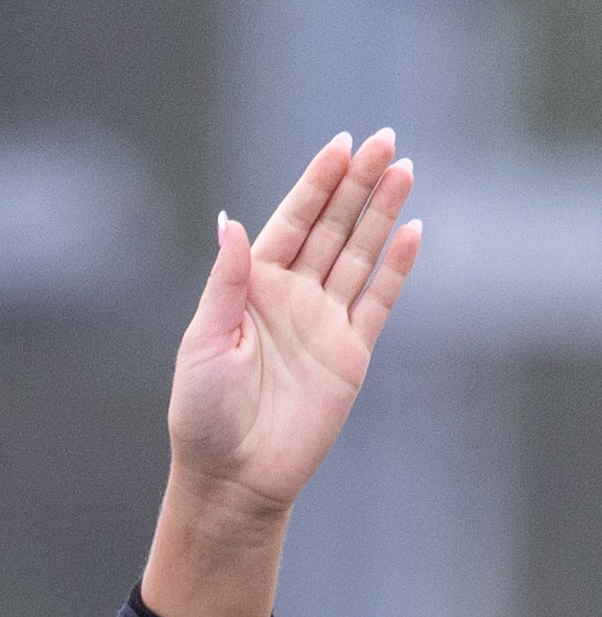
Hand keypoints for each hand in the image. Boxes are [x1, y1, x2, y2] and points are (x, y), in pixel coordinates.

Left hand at [166, 131, 421, 523]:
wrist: (233, 476)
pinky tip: (412, 230)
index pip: (290, 223)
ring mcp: (323, 323)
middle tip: (386, 139)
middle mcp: (290, 298)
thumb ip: (225, 283)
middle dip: (357, 184)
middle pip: (331, 228)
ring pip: (358, 254)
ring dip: (381, 212)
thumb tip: (231, 223)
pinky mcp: (350, 354)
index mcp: (250, 290)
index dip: (316, 184)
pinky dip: (395, 266)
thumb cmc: (203, 415)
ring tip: (405, 167)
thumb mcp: (204, 343)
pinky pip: (378, 301)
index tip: (341, 146)